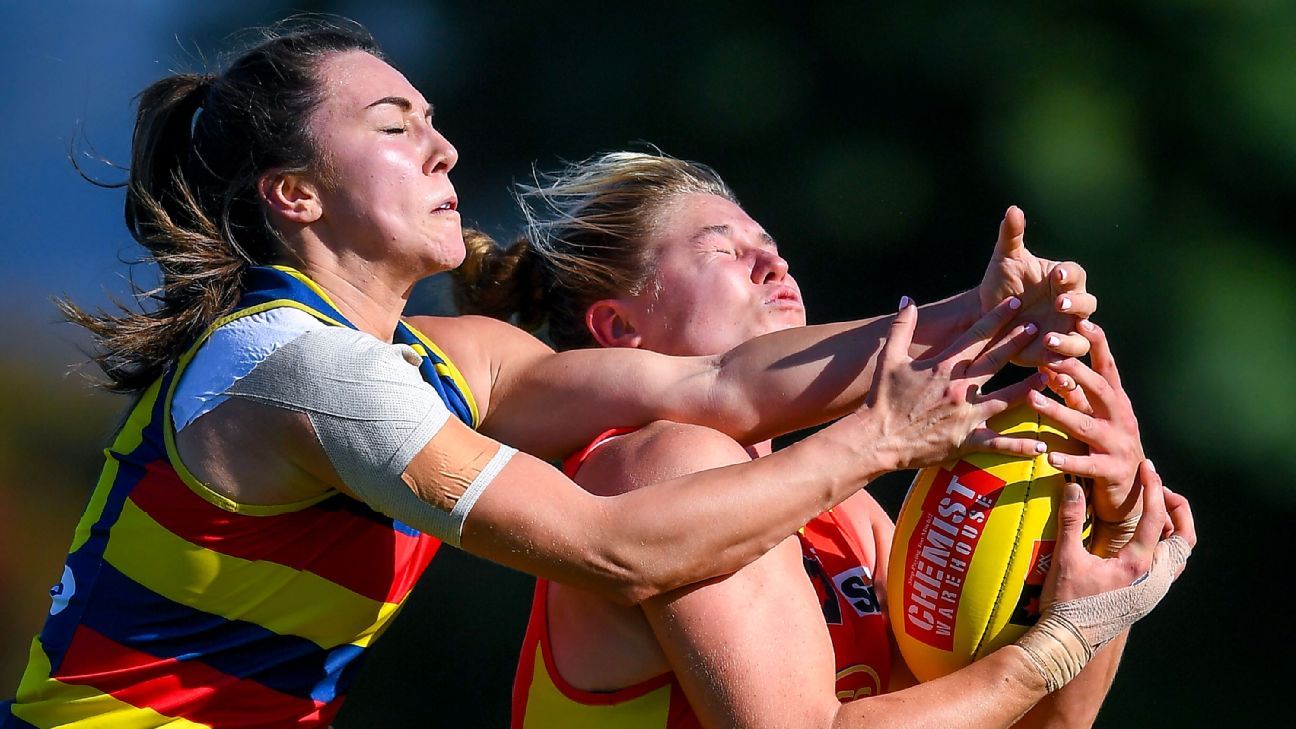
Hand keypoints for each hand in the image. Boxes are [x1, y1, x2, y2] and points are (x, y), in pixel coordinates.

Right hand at [860, 295, 1047, 470]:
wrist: (876, 439)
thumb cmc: (880, 400)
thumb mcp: (888, 359)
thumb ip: (901, 328)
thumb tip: (908, 299)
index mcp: (943, 367)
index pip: (976, 336)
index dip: (997, 317)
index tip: (1016, 303)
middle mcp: (960, 388)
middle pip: (997, 361)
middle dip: (1019, 343)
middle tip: (1040, 328)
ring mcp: (966, 415)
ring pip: (1007, 399)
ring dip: (1031, 387)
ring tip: (1052, 376)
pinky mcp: (966, 440)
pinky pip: (998, 443)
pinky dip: (1021, 446)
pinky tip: (1042, 446)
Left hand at [979, 207, 1096, 364]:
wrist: (986, 316)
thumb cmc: (1001, 283)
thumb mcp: (1004, 259)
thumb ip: (1011, 235)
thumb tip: (1013, 209)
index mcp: (1064, 280)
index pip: (1075, 274)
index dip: (1069, 275)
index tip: (1056, 274)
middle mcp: (1071, 305)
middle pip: (1087, 304)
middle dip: (1076, 305)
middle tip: (1058, 304)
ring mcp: (1066, 330)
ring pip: (1083, 337)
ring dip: (1069, 339)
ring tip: (1048, 337)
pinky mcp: (1054, 354)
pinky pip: (1066, 360)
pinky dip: (1060, 361)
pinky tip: (1045, 360)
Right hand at [1017, 460, 1193, 690]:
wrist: (1069, 641)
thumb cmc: (1066, 602)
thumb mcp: (1065, 557)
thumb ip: (1071, 519)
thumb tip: (1073, 486)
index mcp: (1137, 565)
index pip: (1156, 519)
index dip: (1152, 488)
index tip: (1147, 467)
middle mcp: (1154, 578)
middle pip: (1185, 539)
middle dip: (1178, 510)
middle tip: (1160, 490)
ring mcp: (1154, 590)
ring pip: (1180, 556)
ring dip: (1174, 530)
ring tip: (1154, 512)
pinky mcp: (1147, 597)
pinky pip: (1169, 567)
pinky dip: (1166, 547)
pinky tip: (1145, 540)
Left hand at [1028, 320, 1141, 525]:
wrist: (1133, 494)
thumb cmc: (1105, 447)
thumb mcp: (1094, 416)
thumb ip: (1075, 393)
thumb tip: (1051, 364)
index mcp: (1116, 402)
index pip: (1107, 367)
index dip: (1097, 345)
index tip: (1082, 321)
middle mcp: (1121, 419)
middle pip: (1098, 389)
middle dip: (1074, 369)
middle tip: (1047, 352)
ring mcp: (1118, 445)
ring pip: (1086, 424)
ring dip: (1059, 410)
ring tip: (1032, 399)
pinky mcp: (1112, 471)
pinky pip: (1087, 465)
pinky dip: (1069, 459)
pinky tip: (1048, 455)